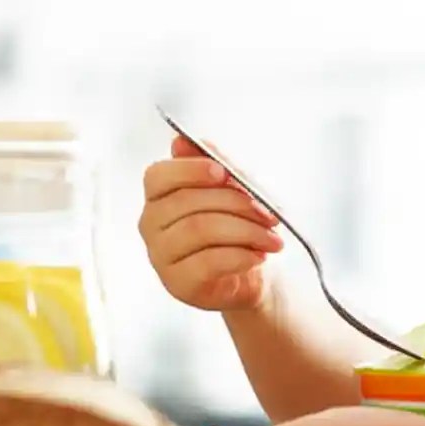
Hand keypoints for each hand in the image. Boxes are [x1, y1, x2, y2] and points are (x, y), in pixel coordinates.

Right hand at [139, 137, 283, 310]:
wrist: (249, 271)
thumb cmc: (237, 224)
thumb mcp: (233, 190)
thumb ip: (216, 165)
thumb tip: (190, 142)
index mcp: (159, 195)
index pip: (159, 176)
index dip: (190, 170)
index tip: (224, 172)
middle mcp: (151, 224)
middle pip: (188, 202)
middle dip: (236, 203)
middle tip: (270, 212)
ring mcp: (161, 256)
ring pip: (201, 230)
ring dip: (246, 230)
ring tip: (273, 238)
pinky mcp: (178, 283)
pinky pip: (209, 262)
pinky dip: (241, 255)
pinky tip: (259, 255)